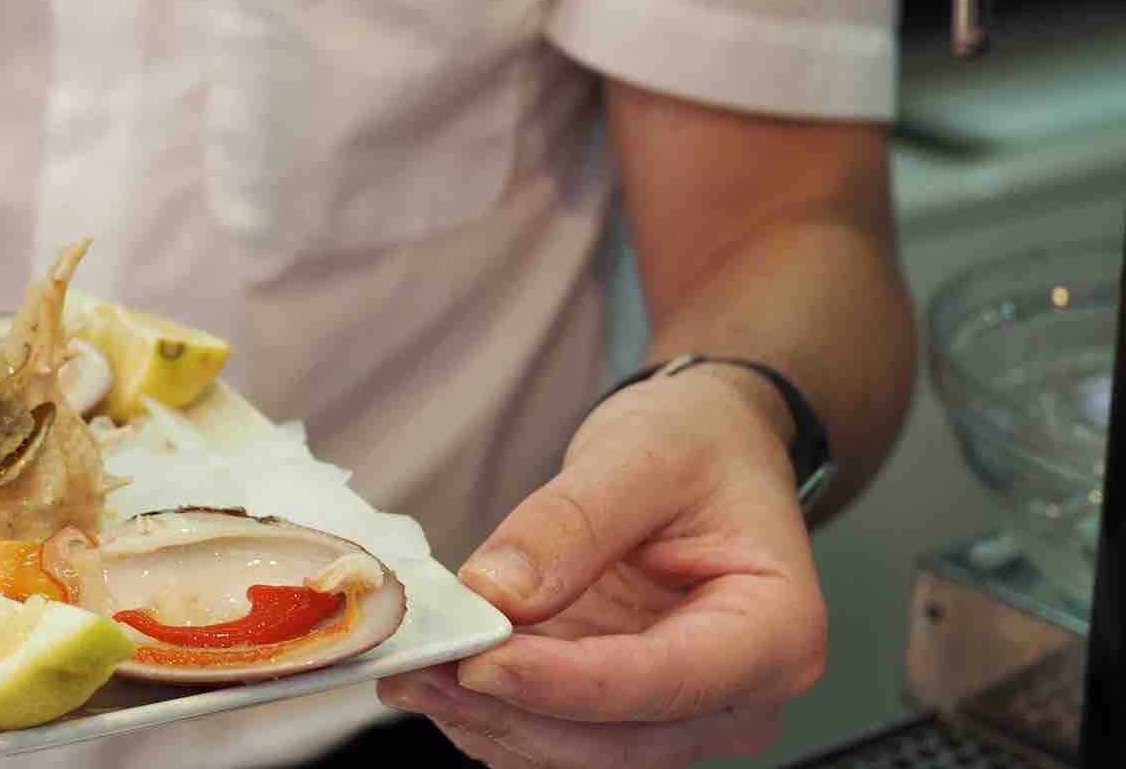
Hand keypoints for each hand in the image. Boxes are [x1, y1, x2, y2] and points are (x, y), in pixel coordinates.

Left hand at [377, 365, 825, 767]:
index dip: (568, 684)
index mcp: (775, 632)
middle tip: (421, 669)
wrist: (707, 451)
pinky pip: (553, 736)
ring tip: (410, 670)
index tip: (482, 663)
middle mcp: (737, 697)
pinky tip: (435, 675)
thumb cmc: (700, 448)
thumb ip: (572, 522)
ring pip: (577, 755)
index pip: (667, 682)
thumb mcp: (641, 454)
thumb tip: (500, 592)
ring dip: (488, 721)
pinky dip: (490, 713)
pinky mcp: (623, 712)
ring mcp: (679, 715)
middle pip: (619, 742)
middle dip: (512, 711)